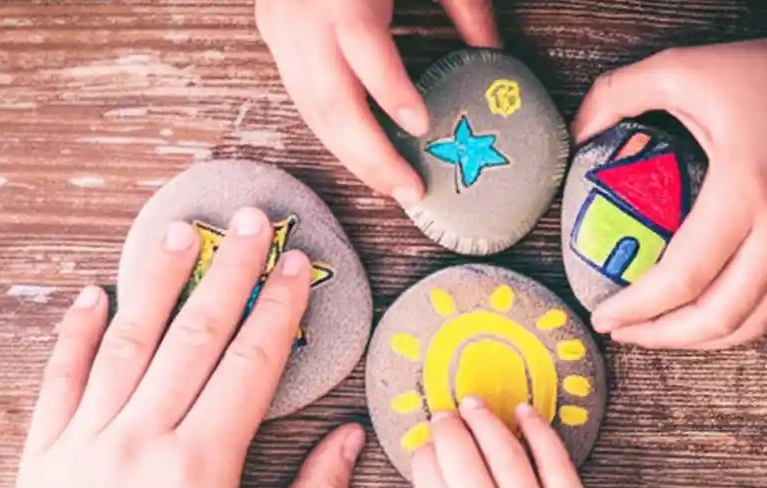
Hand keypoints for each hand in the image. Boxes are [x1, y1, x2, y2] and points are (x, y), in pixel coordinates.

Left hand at [0, 208, 364, 487]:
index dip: (279, 307)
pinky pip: (59, 381)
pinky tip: (92, 296)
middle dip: (229, 272)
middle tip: (250, 220)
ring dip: (155, 282)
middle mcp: (142, 441)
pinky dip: (74, 335)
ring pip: (125, 344)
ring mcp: (84, 445)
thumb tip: (350, 441)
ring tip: (178, 233)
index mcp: (202, 468)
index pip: (251, 364)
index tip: (297, 264)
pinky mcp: (42, 460)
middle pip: (193, 335)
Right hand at [256, 0, 499, 204]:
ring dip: (350, 156)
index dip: (390, 91)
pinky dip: (332, 132)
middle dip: (369, 154)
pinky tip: (363, 155)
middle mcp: (303, 15)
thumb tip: (495, 55)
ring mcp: (280, 28)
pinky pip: (300, 98)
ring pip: (309, 110)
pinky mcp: (271, 35)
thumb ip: (464, 5)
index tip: (421, 125)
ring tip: (390, 186)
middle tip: (409, 190)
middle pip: (330, 99)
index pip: (364, 49)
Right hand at [410, 399, 766, 487]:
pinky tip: (522, 411)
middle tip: (442, 416)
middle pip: (461, 462)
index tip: (424, 446)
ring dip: (483, 420)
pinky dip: (536, 428)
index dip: (424, 457)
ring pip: (503, 453)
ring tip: (471, 403)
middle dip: (447, 430)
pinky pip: (551, 458)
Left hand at [573, 28, 766, 349]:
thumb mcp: (679, 68)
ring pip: (748, 325)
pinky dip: (728, 325)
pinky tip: (694, 315)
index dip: (638, 308)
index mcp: (745, 188)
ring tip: (651, 331)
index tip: (603, 315)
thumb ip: (616, 95)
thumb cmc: (764, 71)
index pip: (685, 277)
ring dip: (695, 340)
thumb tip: (576, 138)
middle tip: (620, 330)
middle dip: (661, 336)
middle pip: (717, 317)